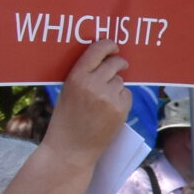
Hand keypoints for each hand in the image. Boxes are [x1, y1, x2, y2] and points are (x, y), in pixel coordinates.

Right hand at [47, 42, 132, 163]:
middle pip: (115, 63)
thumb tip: (104, 61)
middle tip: (120, 64)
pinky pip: (126, 95)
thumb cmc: (67, 119)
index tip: (113, 46)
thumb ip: (83, 75)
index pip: (97, 51)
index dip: (108, 45)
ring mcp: (109, 97)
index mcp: (77, 77)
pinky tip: (109, 110)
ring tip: (102, 101)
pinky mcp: (121, 109)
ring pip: (121, 81)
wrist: (71, 148)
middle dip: (119, 63)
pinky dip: (121, 99)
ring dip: (116, 86)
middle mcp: (94, 84)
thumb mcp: (68, 91)